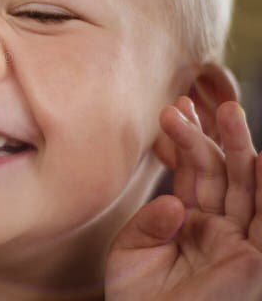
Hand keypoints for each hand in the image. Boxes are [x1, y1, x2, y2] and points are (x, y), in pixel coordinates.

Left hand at [105, 96, 261, 299]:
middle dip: (214, 135)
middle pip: (222, 172)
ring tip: (228, 109)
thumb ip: (150, 222)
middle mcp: (218, 228)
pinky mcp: (253, 263)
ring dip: (240, 148)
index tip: (172, 110)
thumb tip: (175, 202)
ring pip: (244, 188)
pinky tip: (261, 160)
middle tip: (202, 100)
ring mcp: (238, 243)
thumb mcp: (132, 251)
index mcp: (189, 221)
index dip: (185, 141)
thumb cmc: (136, 298)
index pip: (193, 173)